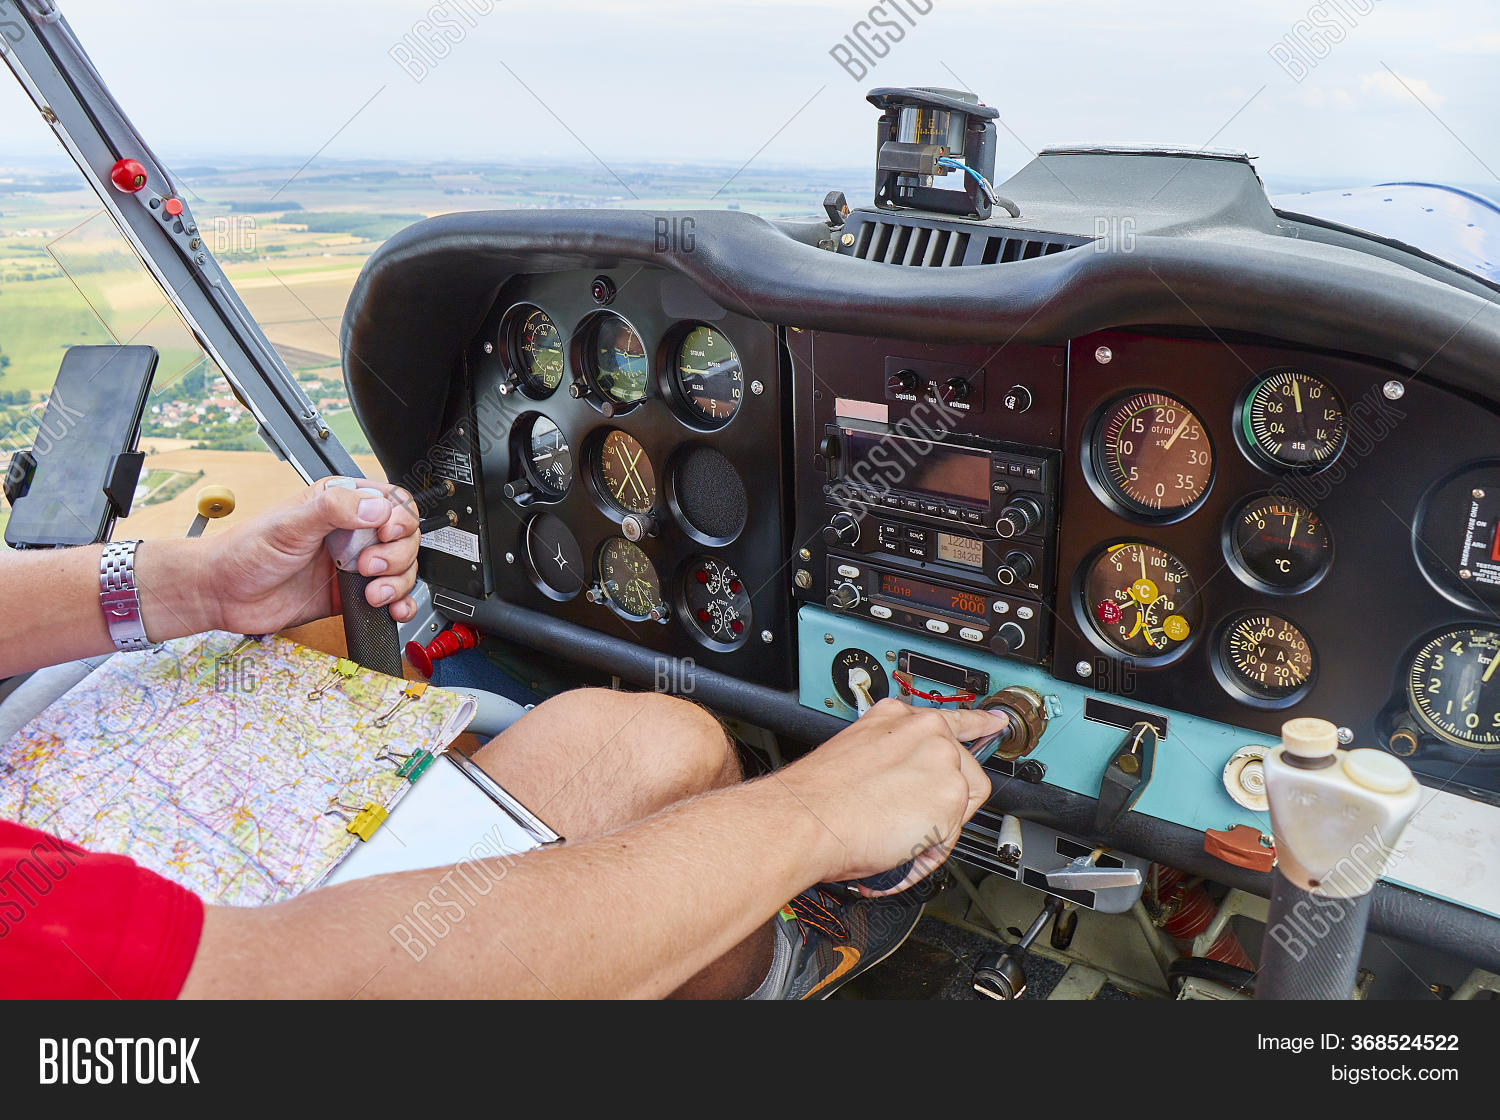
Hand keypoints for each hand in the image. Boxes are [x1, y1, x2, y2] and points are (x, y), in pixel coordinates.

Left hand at [203, 477, 419, 634]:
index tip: (384, 534)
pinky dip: (401, 604)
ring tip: (372, 592)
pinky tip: (391, 608)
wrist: (224, 596)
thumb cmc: (245, 552)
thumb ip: (334, 509)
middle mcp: (352, 531)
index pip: (393, 502)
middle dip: (396, 555)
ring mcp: (354, 564)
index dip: (398, 519)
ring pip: (403, 568)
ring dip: (399, 583)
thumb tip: (375, 507)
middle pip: (405, 538)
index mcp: (340, 503)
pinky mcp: (352, 594)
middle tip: (367, 566)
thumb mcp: (290, 523)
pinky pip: (392, 597)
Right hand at [778, 698, 1000, 892]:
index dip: (980, 724)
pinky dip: (926, 853)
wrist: (807, 820)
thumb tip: (900, 777)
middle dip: (942, 802)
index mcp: (899, 718)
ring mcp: (943, 764)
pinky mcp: (951, 800)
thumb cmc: (818, 797)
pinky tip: (896, 847)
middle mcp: (927, 734)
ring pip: (959, 808)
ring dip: (933, 829)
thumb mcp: (855, 750)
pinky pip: (950, 838)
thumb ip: (890, 753)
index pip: (954, 718)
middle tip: (908, 820)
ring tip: (894, 836)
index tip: (995, 721)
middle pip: (964, 772)